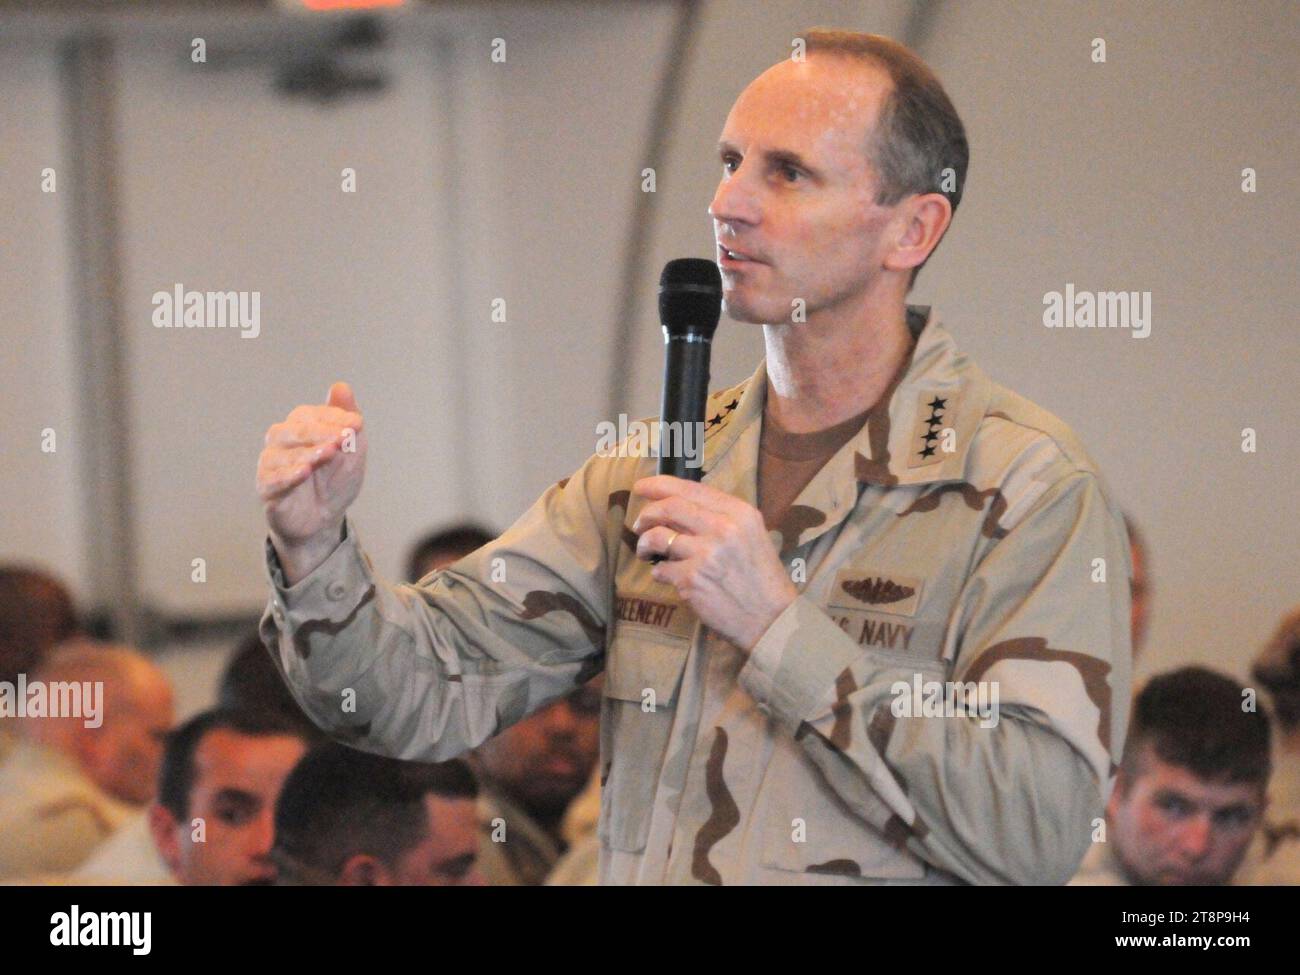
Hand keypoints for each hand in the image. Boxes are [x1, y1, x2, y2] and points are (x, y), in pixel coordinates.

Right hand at [256, 382, 367, 579]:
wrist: (325, 518)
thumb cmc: (335, 479)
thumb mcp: (351, 449)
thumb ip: (346, 418)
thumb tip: (341, 386)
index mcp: (300, 426)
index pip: (311, 415)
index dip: (334, 418)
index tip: (357, 425)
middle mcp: (281, 440)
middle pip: (294, 429)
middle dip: (320, 432)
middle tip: (343, 438)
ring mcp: (271, 463)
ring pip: (281, 453)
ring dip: (307, 452)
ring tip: (328, 454)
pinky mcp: (266, 488)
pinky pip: (272, 479)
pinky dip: (288, 475)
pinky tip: (304, 472)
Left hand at [631, 475, 796, 651]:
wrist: (771, 618)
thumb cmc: (761, 577)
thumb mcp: (751, 535)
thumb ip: (721, 518)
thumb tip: (678, 507)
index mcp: (739, 512)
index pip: (691, 489)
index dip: (660, 485)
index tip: (642, 487)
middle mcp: (722, 528)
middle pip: (670, 507)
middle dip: (647, 513)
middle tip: (638, 523)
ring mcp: (706, 554)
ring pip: (658, 537)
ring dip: (644, 543)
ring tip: (645, 552)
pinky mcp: (692, 580)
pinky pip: (661, 569)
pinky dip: (659, 573)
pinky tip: (669, 577)